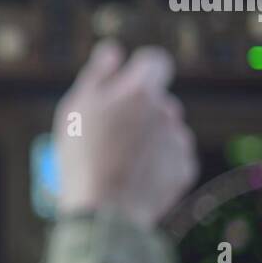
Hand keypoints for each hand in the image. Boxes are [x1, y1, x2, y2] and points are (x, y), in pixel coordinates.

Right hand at [54, 41, 197, 228]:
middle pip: (157, 100)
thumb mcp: (77, 109)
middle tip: (110, 135)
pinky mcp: (184, 168)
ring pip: (165, 129)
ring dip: (148, 138)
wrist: (105, 211)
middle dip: (138, 111)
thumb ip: (98, 74)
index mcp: (141, 91)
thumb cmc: (84, 157)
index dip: (141, 69)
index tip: (127, 83)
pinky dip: (157, 163)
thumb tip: (113, 50)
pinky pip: (172, 156)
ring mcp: (178, 140)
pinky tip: (134, 177)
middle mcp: (166, 111)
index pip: (155, 61)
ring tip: (119, 162)